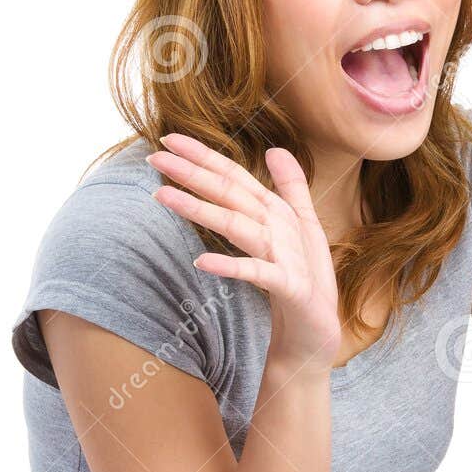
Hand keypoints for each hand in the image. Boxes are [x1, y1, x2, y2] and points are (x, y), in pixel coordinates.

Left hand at [146, 134, 342, 371]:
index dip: (204, 156)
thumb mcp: (303, 227)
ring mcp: (285, 257)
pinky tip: (200, 262)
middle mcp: (281, 228)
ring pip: (238, 227)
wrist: (317, 333)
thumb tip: (277, 149)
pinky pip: (257, 274)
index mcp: (279, 212)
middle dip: (193, 174)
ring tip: (163, 196)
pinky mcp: (290, 287)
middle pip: (232, 194)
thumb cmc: (307, 277)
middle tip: (155, 156)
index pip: (236, 176)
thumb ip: (292, 186)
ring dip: (201, 210)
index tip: (169, 139)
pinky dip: (231, 267)